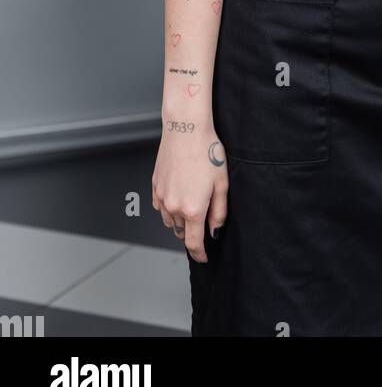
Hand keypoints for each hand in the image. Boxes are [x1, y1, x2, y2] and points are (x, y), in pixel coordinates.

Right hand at [152, 124, 228, 262]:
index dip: (200, 254)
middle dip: (193, 233)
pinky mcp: (155, 186)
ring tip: (193, 207)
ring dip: (181, 222)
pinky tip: (179, 197)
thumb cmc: (207, 151)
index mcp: (193, 209)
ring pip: (170, 222)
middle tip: (204, 222)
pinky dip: (169, 209)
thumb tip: (214, 231)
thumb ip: (219, 212)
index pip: (194, 243)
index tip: (204, 258)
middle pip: (182, 233)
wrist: (186, 129)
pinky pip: (161, 208)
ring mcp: (162, 197)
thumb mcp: (222, 183)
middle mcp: (174, 207)